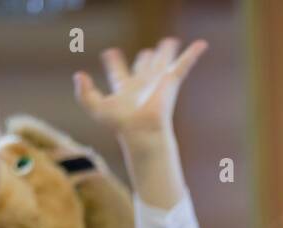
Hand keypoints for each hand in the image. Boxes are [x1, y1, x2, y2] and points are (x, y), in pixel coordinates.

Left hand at [74, 38, 205, 139]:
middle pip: (144, 66)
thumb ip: (84, 94)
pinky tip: (202, 44)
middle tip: (147, 53)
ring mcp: (158, 82)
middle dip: (145, 58)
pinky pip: (184, 64)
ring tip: (170, 41)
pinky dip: (194, 53)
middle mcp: (142, 84)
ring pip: (163, 62)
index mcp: (125, 88)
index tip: (110, 54)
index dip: (113, 62)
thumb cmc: (120, 124)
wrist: (142, 130)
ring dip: (166, 51)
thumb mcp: (95, 107)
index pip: (118, 71)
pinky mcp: (172, 82)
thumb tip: (80, 75)